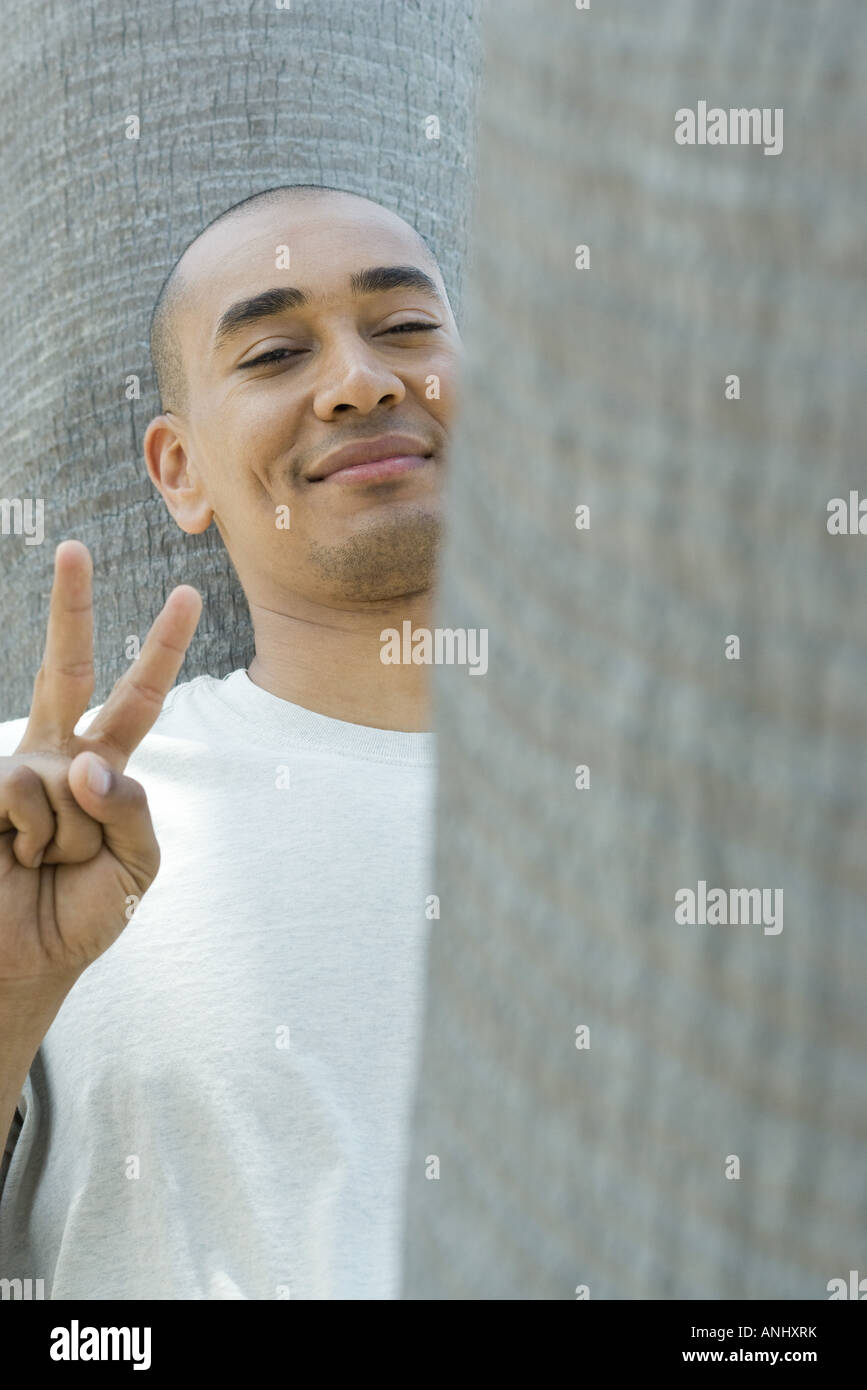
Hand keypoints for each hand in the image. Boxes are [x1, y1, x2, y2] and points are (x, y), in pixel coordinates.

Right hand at [0, 540, 200, 997]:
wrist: (21, 964)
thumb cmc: (80, 915)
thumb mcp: (137, 866)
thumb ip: (132, 809)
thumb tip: (86, 763)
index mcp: (100, 769)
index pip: (137, 699)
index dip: (161, 649)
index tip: (185, 596)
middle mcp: (55, 759)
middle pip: (64, 670)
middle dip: (71, 606)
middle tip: (75, 546)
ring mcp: (15, 771)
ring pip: (66, 772)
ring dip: (69, 833)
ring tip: (43, 864)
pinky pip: (29, 791)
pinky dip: (35, 836)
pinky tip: (13, 859)